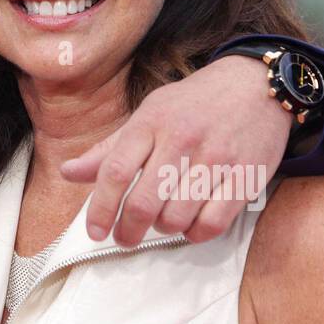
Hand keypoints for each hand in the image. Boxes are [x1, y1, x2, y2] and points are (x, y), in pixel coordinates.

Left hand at [60, 55, 292, 244]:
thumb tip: (69, 172)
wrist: (255, 85)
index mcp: (151, 122)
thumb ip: (109, 149)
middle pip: (143, 202)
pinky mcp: (245, 176)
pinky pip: (213, 223)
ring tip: (161, 222)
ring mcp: (215, 159)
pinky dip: (195, 233)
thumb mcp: (148, 114)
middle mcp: (181, 139)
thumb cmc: (194, 103)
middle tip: (124, 238)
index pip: (115, 172)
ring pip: (176, 217)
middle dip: (128, 230)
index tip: (95, 230)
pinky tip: (190, 224)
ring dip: (163, 229)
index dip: (100, 207)